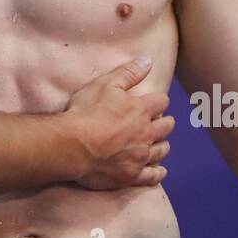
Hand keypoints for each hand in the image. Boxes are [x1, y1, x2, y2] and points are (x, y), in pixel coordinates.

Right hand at [66, 57, 174, 190]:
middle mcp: (146, 133)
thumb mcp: (104, 84)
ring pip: (161, 151)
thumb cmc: (85, 112)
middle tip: (158, 122)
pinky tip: (159, 171)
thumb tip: (148, 61)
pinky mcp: (131, 175)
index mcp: (141, 110)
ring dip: (162, 145)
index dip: (158, 101)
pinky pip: (152, 176)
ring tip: (159, 144)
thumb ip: (128, 73)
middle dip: (164, 122)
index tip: (153, 102)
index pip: (161, 102)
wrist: (71, 145)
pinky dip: (157, 172)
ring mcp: (140, 156)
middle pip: (166, 127)